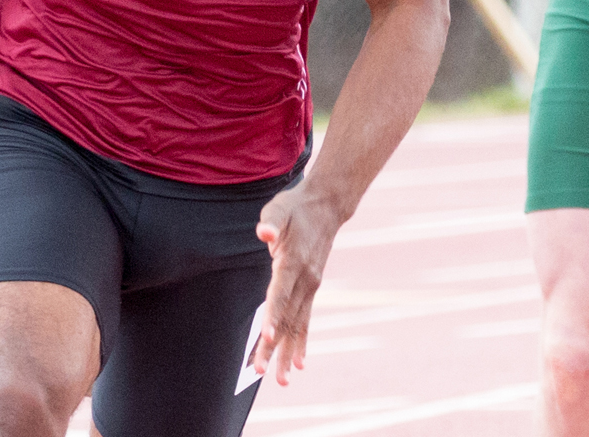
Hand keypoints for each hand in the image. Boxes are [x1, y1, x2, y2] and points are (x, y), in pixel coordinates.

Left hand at [250, 181, 345, 386]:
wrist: (326, 207)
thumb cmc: (295, 207)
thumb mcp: (278, 208)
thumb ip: (271, 221)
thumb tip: (264, 233)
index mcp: (292, 261)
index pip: (280, 293)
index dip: (272, 315)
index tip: (266, 336)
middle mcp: (305, 279)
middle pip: (287, 317)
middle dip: (274, 346)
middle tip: (262, 372)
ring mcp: (311, 287)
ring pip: (297, 325)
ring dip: (287, 353)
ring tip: (280, 380)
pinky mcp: (311, 290)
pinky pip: (305, 321)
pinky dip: (301, 343)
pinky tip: (297, 365)